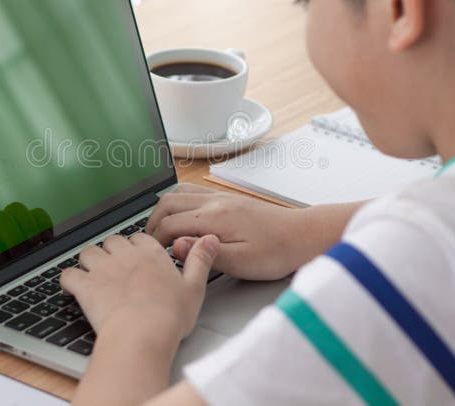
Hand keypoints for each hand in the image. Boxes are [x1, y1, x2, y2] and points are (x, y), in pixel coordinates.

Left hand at [60, 232, 219, 337]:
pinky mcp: (85, 286)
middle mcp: (125, 255)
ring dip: (89, 261)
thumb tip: (210, 239)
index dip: (136, 247)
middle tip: (116, 268)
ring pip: (88, 252)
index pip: (139, 237)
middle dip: (111, 252)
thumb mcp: (194, 288)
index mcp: (151, 253)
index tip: (138, 258)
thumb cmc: (169, 317)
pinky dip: (68, 280)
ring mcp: (102, 269)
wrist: (142, 335)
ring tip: (94, 276)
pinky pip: (67, 274)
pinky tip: (72, 288)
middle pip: (111, 241)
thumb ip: (200, 260)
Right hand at [145, 183, 317, 279]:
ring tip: (161, 233)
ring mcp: (221, 197)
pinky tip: (181, 218)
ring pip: (178, 193)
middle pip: (168, 202)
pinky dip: (179, 203)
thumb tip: (175, 246)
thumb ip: (204, 254)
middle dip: (153, 223)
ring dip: (164, 211)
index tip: (152, 257)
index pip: (169, 223)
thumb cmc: (277, 252)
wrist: (304, 235)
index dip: (155, 241)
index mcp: (215, 216)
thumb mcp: (240, 262)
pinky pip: (193, 192)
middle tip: (151, 246)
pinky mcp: (228, 199)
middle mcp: (215, 201)